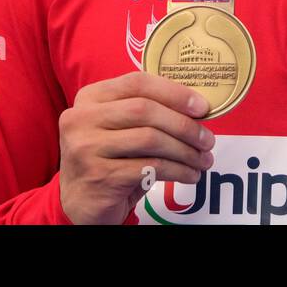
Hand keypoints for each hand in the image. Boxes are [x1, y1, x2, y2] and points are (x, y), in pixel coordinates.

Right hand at [58, 71, 214, 223]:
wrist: (80, 204)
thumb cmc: (108, 160)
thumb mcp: (119, 129)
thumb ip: (146, 113)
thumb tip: (196, 109)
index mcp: (90, 97)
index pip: (137, 82)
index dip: (174, 92)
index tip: (202, 107)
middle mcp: (82, 118)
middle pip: (145, 110)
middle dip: (184, 124)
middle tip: (207, 139)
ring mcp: (87, 147)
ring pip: (150, 139)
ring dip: (185, 151)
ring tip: (203, 160)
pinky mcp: (99, 176)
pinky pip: (149, 167)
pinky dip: (177, 170)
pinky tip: (189, 175)